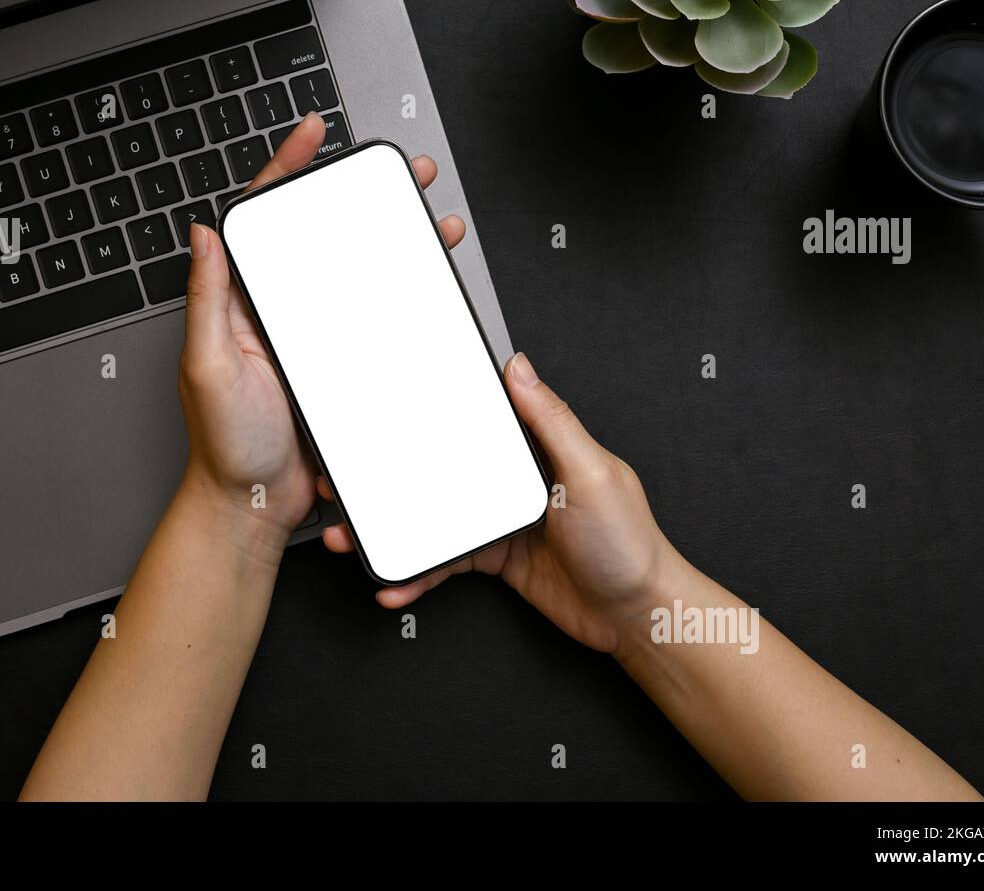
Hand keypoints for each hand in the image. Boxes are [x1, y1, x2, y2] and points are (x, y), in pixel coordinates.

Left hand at [179, 113, 470, 541]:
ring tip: (429, 221)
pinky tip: (424, 288)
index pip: (263, 220)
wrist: (253, 507)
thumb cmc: (222, 446)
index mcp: (239, 303)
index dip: (288, 169)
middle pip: (319, 237)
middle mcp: (275, 313)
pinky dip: (399, 298)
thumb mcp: (207, 367)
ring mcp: (310, 340)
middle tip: (396, 175)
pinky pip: (371, 322)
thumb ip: (207, 301)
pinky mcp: (337, 369)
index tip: (314, 133)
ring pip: (353, 275)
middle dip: (357, 197)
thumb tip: (202, 234)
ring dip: (389, 243)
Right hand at [320, 352, 678, 656]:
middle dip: (393, 476)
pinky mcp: (496, 558)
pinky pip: (446, 561)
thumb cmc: (628, 544)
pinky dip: (419, 574)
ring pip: (434, 517)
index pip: (479, 419)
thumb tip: (519, 367)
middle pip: (442, 469)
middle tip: (347, 481)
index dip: (432, 412)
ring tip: (354, 540)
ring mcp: (503, 520)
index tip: (387, 408)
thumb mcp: (591, 473)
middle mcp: (516, 480)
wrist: (636, 616)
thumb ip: (552, 421)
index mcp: (539, 448)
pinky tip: (397, 585)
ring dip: (394, 531)